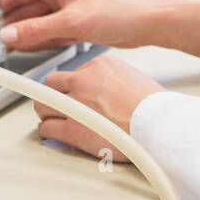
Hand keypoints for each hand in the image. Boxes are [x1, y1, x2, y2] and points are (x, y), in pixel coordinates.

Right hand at [0, 0, 156, 51]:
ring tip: (10, 50)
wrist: (148, 20)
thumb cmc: (120, 9)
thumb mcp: (71, 22)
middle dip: (12, 25)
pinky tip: (34, 49)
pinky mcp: (80, 22)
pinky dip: (43, 39)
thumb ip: (37, 30)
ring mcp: (71, 7)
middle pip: (26, 9)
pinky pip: (53, 30)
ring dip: (27, 34)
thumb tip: (10, 34)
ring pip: (39, 21)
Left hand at [34, 55, 164, 160]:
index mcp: (100, 65)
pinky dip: (48, 132)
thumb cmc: (152, 106)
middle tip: (57, 104)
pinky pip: (47, 128)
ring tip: (53, 119)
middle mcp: (84, 79)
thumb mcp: (132, 77)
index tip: (76, 94)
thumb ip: (111, 81)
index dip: (74, 86)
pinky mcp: (72, 127)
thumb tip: (104, 91)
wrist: (156, 124)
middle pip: (52, 83)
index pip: (74, 71)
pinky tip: (54, 134)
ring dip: (47, 112)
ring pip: (43, 104)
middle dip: (54, 95)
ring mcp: (75, 103)